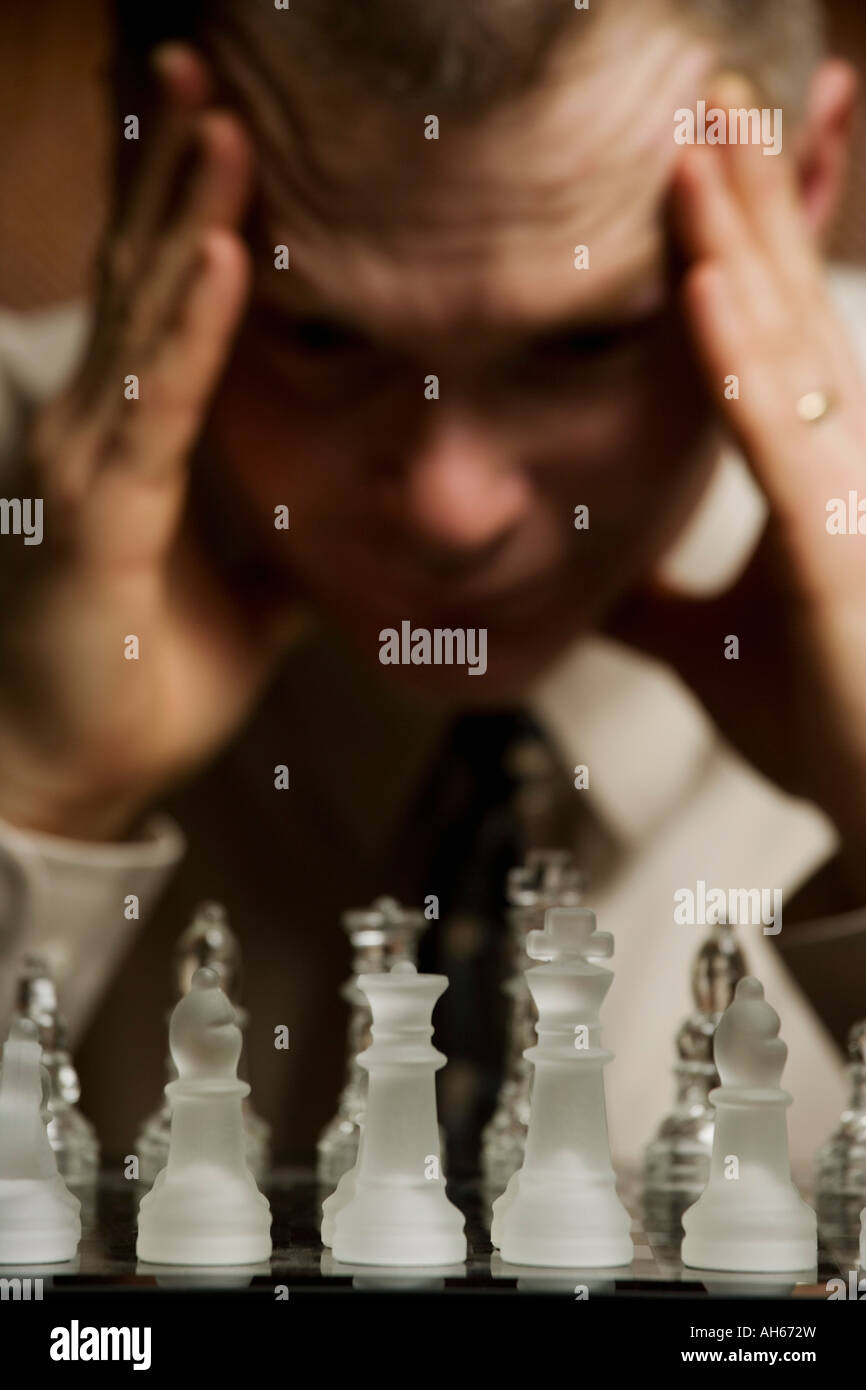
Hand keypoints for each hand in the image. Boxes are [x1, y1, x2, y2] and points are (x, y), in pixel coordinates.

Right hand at [0, 45, 297, 838]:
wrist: (69, 775)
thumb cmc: (137, 686)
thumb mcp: (242, 604)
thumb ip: (281, 555)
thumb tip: (340, 535)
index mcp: (134, 443)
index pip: (165, 308)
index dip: (191, 217)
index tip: (229, 132)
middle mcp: (99, 430)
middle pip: (145, 280)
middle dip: (182, 176)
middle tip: (213, 74)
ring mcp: (90, 464)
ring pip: (146, 318)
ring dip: (187, 216)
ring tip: (223, 121)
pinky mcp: (99, 515)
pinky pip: (158, 406)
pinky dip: (193, 330)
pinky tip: (222, 258)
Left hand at [609, 77, 865, 871]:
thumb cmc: (833, 731)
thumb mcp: (711, 647)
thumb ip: (654, 600)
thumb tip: (596, 574)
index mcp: (810, 475)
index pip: (766, 336)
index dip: (738, 239)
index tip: (697, 156)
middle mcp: (840, 464)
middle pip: (784, 309)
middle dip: (748, 195)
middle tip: (708, 86)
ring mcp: (851, 500)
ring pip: (789, 348)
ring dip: (742, 239)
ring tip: (699, 140)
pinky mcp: (842, 556)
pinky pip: (784, 444)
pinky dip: (741, 365)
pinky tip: (705, 288)